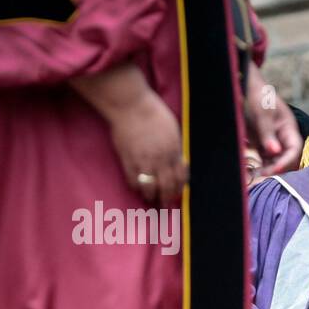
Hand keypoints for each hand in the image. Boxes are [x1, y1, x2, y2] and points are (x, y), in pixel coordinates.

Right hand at [72, 64, 186, 205]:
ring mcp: (143, 160)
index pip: (181, 177)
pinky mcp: (127, 159)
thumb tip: (177, 162)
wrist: (131, 105)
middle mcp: (161, 159)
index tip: (177, 193)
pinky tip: (137, 187)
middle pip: (167, 186)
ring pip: (150, 187)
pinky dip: (136, 186)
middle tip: (164, 204)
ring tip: (150, 199)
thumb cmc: (153, 113)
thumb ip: (174, 148)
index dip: (179, 188)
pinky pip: (132, 180)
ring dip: (151, 195)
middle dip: (166, 197)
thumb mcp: (172, 131)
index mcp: (174, 151)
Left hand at [244, 62, 301, 176]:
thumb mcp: (262, 114)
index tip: (274, 170)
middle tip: (261, 176)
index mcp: (289, 129)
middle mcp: (284, 138)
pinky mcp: (263, 145)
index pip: (295, 150)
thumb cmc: (258, 97)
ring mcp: (274, 142)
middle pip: (287, 159)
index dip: (287, 162)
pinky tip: (251, 171)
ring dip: (267, 170)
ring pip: (276, 162)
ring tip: (254, 176)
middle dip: (277, 169)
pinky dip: (259, 166)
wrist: (247, 87)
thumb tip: (275, 151)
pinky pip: (265, 160)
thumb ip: (268, 134)